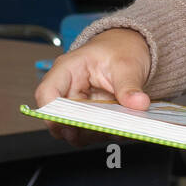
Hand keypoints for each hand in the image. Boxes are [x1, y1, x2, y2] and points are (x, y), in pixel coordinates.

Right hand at [34, 28, 152, 146]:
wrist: (128, 50)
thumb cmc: (120, 50)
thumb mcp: (127, 65)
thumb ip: (130, 86)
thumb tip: (139, 104)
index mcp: (68, 69)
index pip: (47, 93)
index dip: (53, 112)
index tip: (71, 124)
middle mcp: (67, 89)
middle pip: (58, 118)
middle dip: (78, 129)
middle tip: (102, 130)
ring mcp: (78, 105)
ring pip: (73, 130)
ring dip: (92, 135)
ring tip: (116, 130)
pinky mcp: (90, 116)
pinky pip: (90, 132)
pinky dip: (103, 134)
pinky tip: (119, 129)